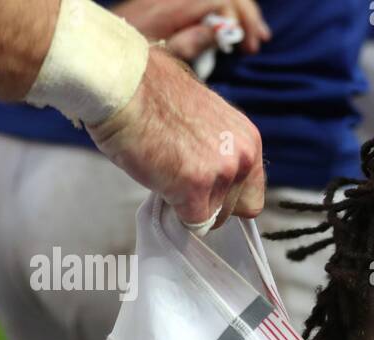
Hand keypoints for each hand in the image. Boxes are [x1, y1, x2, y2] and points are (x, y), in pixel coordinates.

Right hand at [87, 47, 264, 227]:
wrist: (121, 82)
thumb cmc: (149, 92)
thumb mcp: (203, 116)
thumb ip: (216, 147)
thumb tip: (212, 171)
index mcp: (247, 137)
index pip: (252, 193)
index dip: (227, 198)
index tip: (207, 193)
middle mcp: (242, 156)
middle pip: (233, 210)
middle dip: (206, 203)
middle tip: (177, 178)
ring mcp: (222, 172)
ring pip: (211, 217)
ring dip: (186, 203)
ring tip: (163, 169)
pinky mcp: (195, 187)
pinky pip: (192, 222)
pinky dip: (173, 210)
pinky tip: (157, 179)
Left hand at [110, 0, 270, 54]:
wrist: (91, 52)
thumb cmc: (122, 62)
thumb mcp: (157, 58)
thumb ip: (189, 43)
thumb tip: (221, 31)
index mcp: (169, 7)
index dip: (240, 19)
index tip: (249, 45)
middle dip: (246, 13)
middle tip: (257, 41)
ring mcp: (170, 2)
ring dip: (239, 13)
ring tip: (254, 37)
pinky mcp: (168, 7)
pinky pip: (204, 3)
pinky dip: (223, 14)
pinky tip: (233, 31)